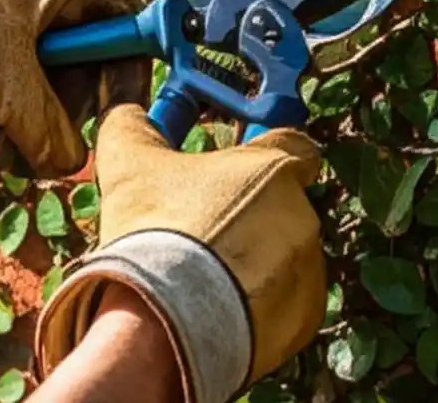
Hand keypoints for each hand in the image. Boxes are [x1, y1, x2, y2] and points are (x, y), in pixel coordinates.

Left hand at [0, 0, 138, 174]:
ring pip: (39, 72)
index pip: (128, 23)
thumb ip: (47, 130)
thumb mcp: (3, 86)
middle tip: (30, 152)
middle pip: (80, 61)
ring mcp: (13, 1)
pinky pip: (8, 68)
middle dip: (53, 114)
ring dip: (16, 115)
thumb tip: (70, 166)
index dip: (127, 72)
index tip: (116, 113)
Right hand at [35, 104, 325, 402]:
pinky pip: (286, 305)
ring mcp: (308, 269)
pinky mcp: (305, 317)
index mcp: (273, 169)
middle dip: (250, 219)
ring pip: (285, 258)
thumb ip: (133, 128)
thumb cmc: (155, 232)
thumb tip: (129, 116)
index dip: (267, 153)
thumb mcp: (130, 165)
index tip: (241, 167)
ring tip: (207, 281)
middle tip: (204, 234)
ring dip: (255, 265)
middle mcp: (302, 216)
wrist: (164, 320)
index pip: (296, 145)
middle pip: (282, 208)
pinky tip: (220, 311)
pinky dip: (261, 308)